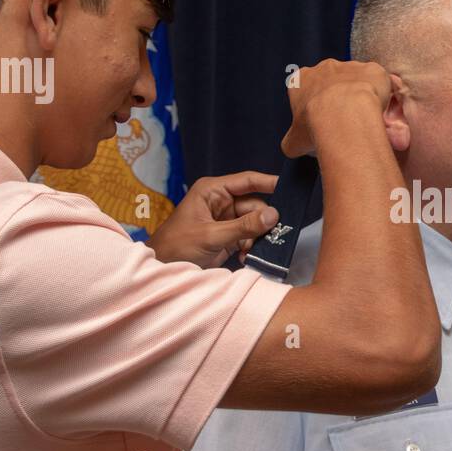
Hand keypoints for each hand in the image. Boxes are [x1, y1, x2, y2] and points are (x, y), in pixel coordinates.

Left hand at [146, 171, 278, 268]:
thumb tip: (273, 215)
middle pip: (255, 205)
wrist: (162, 269)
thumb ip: (243, 226)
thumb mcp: (211, 235)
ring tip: (250, 250)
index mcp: (213, 191)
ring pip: (254, 223)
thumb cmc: (177, 246)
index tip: (290, 187)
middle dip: (262, 221)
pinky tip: (244, 257)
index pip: (247, 181)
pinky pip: (249, 237)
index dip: (268, 183)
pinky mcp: (228, 237)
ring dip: (256, 237)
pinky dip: (250, 247)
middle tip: (273, 234)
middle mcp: (221, 202)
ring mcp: (225, 220)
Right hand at [281, 59, 397, 157]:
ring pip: (356, 80)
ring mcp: (350, 65)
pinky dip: (379, 93)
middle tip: (343, 120)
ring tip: (362, 117)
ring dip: (359, 94)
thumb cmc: (315, 126)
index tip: (321, 121)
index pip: (305, 89)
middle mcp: (324, 67)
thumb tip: (292, 148)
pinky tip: (377, 109)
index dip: (314, 106)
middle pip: (331, 81)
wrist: (344, 113)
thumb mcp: (295, 141)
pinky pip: (377, 80)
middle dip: (337, 97)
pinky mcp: (372, 69)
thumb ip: (292, 142)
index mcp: (300, 80)